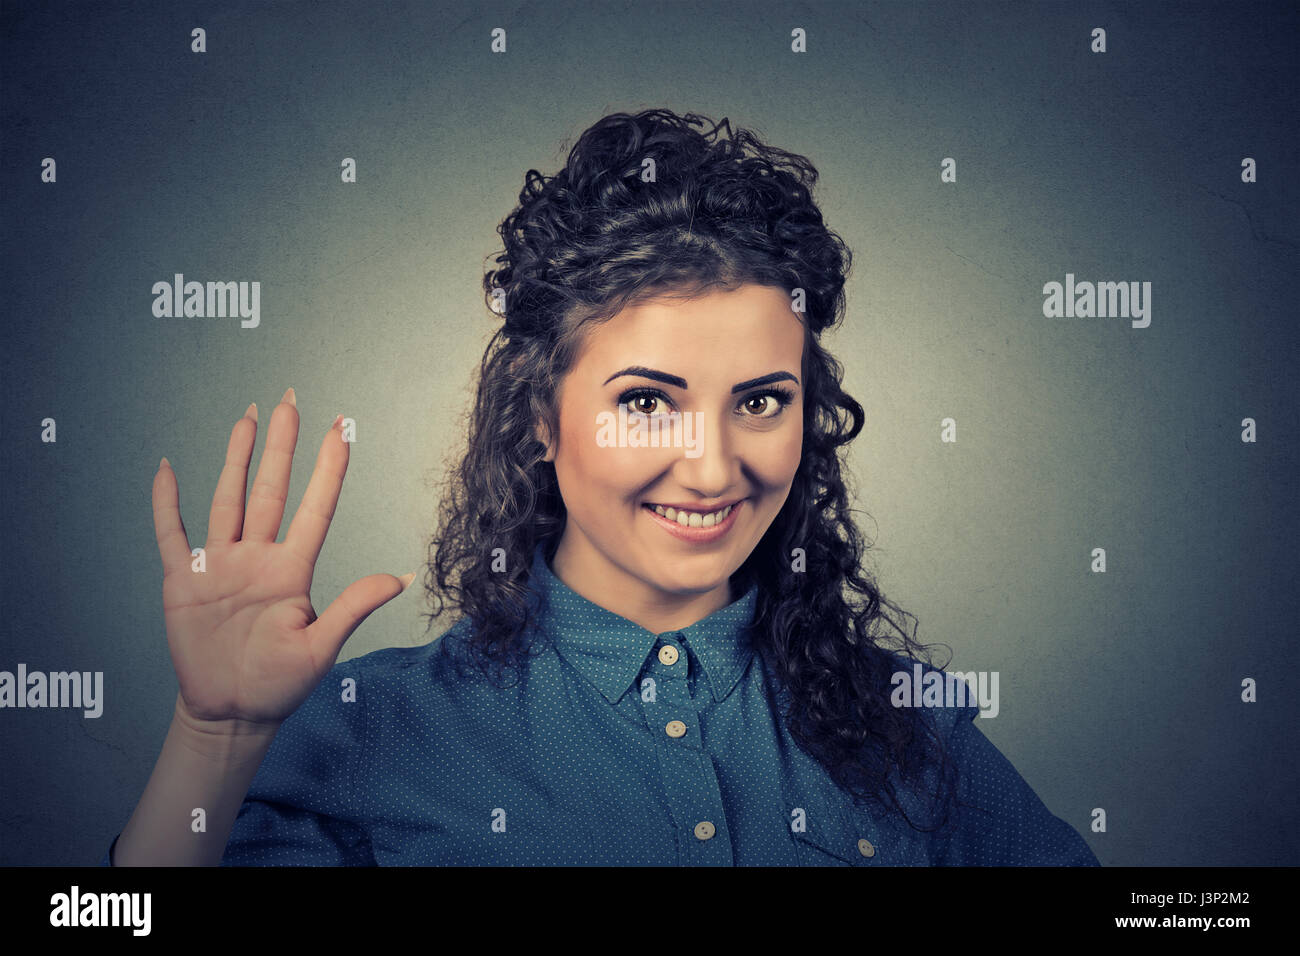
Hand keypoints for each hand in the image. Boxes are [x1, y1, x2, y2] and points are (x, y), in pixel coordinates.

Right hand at [151, 388, 413, 731]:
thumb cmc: (279, 684)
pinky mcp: (184, 581)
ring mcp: (221, 565)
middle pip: (271, 489)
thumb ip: (354, 606)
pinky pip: (171, 533)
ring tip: (247, 417)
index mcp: (293, 570)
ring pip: (229, 498)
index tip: (340, 428)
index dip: (328, 469)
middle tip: (289, 399)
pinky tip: (167, 468)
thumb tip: (402, 577)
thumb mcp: (321, 646)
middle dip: (280, 445)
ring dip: (236, 458)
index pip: (315, 508)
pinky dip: (167, 502)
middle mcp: (259, 558)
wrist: (231, 713)